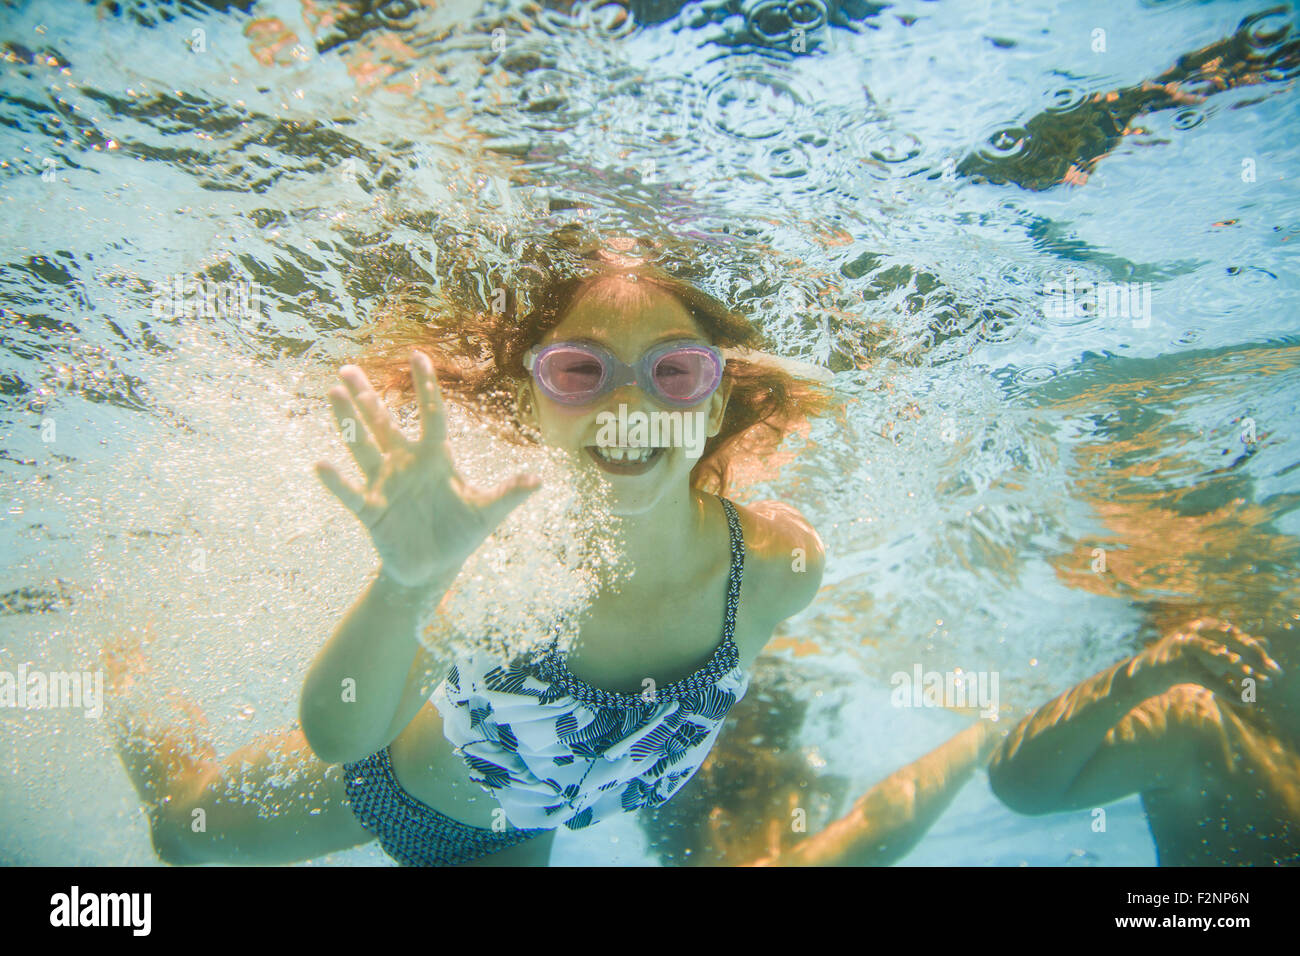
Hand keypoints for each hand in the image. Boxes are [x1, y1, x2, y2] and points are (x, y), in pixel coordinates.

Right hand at [314, 351, 540, 588]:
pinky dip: (337, 482)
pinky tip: (321, 464)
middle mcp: (405, 464)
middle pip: (384, 424)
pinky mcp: (372, 511)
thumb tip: (539, 479)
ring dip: (348, 423)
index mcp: (435, 457)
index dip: (426, 387)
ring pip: (363, 448)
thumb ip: (509, 494)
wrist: (435, 568)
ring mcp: (386, 485)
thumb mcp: (488, 513)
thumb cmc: (460, 533)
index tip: (418, 355)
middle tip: (347, 369)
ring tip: (333, 394)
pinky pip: (352, 493)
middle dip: (366, 398)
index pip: (431, 414)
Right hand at [1128, 617, 1283, 697]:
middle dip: (1254, 658)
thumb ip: (1237, 648)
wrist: (1144, 675)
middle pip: (1229, 641)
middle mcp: (1192, 631)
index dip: (1256, 650)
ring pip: (1215, 655)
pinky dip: (1226, 689)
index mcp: (1202, 626)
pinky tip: (1243, 701)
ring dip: (1239, 668)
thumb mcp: (1211, 655)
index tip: (1273, 667)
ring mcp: (1181, 646)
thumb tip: (1268, 643)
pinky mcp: (1174, 665)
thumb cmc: (1181, 663)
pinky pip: (1205, 677)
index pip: (1235, 634)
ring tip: (1256, 679)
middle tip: (1275, 674)